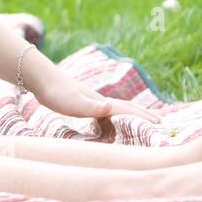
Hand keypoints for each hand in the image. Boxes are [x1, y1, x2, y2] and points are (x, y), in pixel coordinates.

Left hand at [29, 64, 162, 124]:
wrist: (42, 78)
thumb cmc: (56, 93)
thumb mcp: (73, 103)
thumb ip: (92, 106)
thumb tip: (111, 106)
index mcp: (101, 102)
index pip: (127, 110)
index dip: (143, 117)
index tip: (160, 123)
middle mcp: (100, 100)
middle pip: (126, 107)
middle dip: (143, 114)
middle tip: (160, 121)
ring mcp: (92, 100)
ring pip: (117, 109)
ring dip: (131, 114)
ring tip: (142, 121)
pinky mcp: (83, 102)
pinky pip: (104, 112)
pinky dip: (113, 116)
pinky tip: (110, 120)